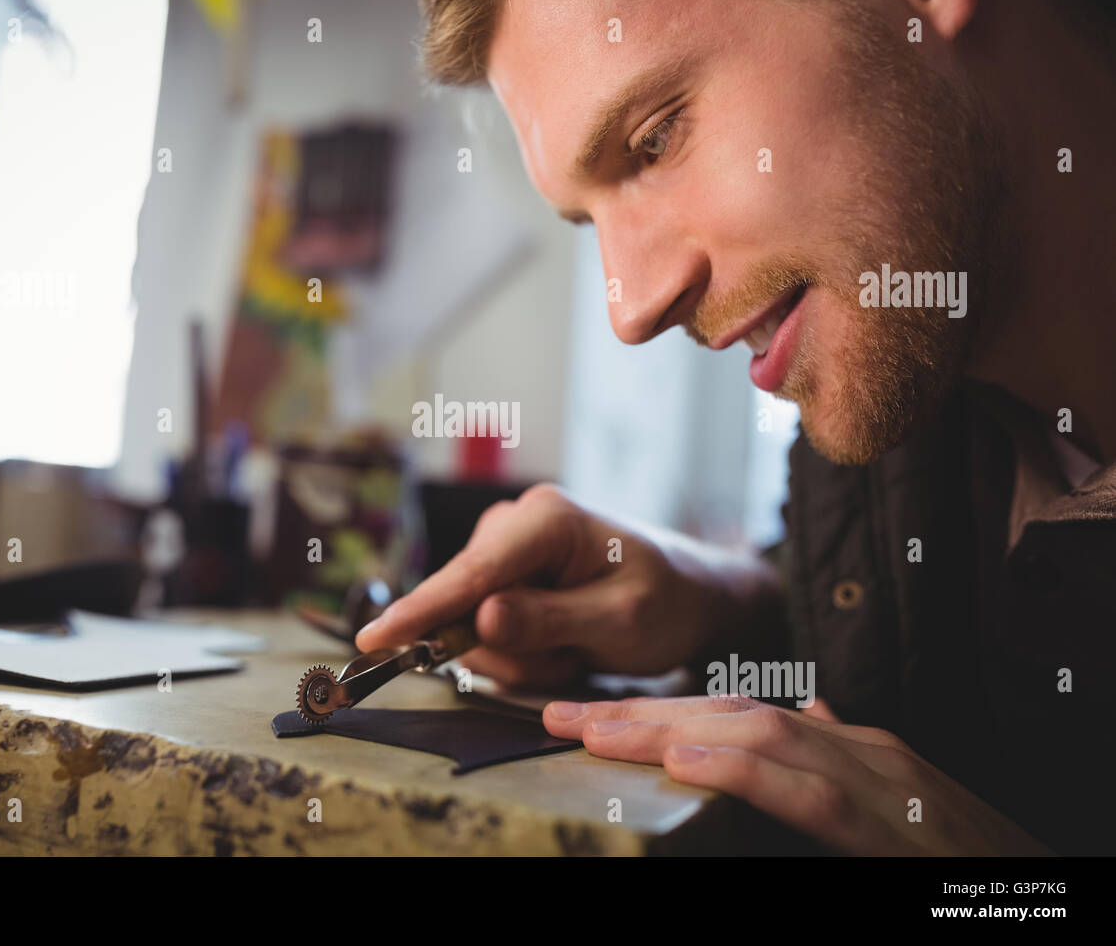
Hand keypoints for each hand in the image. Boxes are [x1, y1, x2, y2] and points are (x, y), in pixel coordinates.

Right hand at [357, 484, 781, 688]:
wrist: (687, 597)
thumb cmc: (665, 602)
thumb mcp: (620, 619)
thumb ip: (549, 619)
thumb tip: (481, 618)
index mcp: (543, 519)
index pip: (470, 575)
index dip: (420, 612)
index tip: (373, 640)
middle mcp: (513, 523)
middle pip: (464, 607)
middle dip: (511, 650)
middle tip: (572, 657)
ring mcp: (503, 549)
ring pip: (471, 626)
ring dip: (520, 656)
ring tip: (575, 648)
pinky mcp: (500, 575)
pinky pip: (482, 628)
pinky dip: (521, 651)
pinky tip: (562, 643)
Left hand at [543, 695, 1050, 854]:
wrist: (1040, 887)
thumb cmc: (959, 858)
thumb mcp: (888, 804)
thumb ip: (835, 758)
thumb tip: (799, 713)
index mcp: (849, 746)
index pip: (734, 713)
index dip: (655, 712)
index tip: (587, 719)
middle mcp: (858, 750)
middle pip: (728, 713)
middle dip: (639, 713)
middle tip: (559, 714)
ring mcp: (879, 782)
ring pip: (756, 736)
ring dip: (667, 730)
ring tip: (595, 732)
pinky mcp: (890, 830)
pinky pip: (808, 792)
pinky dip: (743, 771)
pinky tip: (686, 764)